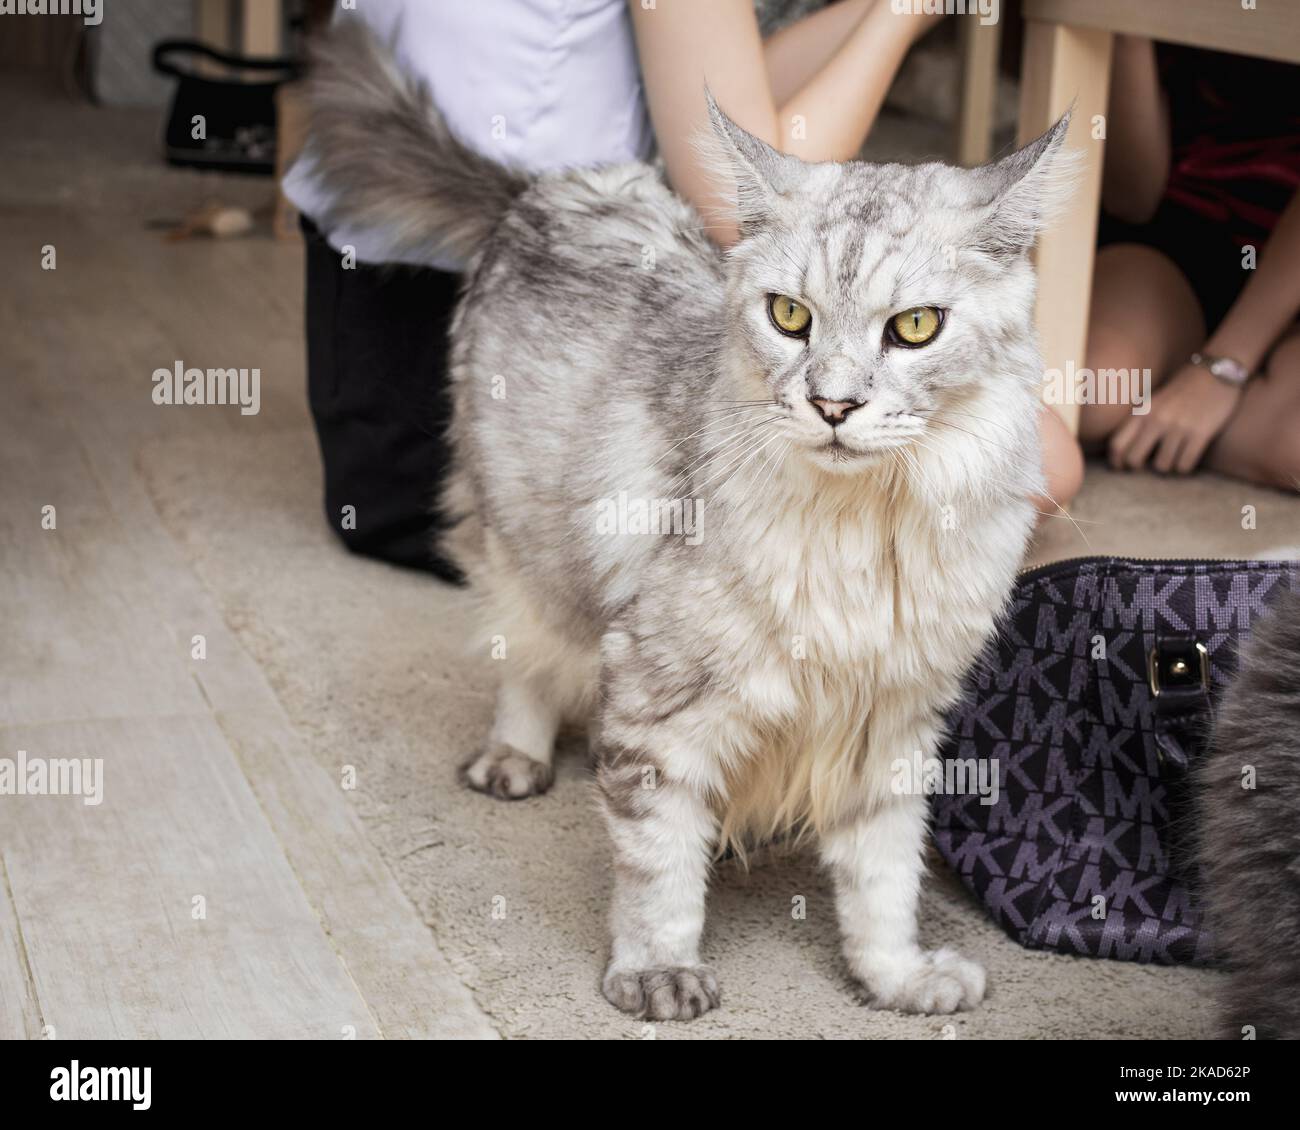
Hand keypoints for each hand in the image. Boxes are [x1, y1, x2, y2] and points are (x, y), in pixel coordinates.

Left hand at [1108, 363, 1242, 473]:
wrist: (1217, 370)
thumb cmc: (1184, 387)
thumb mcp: (1155, 399)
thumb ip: (1141, 419)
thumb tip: (1126, 448)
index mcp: (1143, 411)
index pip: (1117, 444)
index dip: (1117, 461)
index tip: (1123, 466)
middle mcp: (1157, 420)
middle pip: (1134, 459)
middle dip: (1140, 468)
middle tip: (1149, 465)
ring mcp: (1179, 427)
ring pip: (1162, 466)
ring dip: (1168, 466)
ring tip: (1174, 457)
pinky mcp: (1201, 433)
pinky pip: (1184, 465)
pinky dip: (1185, 466)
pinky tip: (1188, 458)